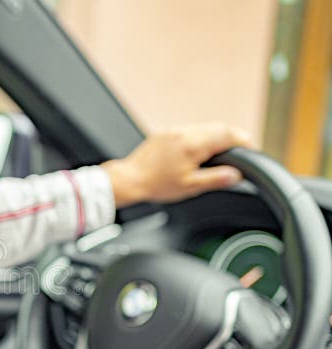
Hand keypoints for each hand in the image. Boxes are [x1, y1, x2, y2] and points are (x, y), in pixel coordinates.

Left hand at [102, 123, 254, 207]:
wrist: (130, 179)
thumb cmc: (157, 185)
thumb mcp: (190, 186)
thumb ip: (216, 179)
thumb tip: (236, 175)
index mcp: (194, 144)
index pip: (228, 134)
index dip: (244, 140)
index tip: (252, 149)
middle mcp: (185, 132)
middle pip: (218, 127)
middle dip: (233, 137)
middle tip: (242, 150)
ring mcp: (174, 131)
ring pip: (204, 128)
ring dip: (216, 137)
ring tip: (222, 152)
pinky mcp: (166, 133)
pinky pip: (190, 131)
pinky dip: (200, 138)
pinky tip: (199, 151)